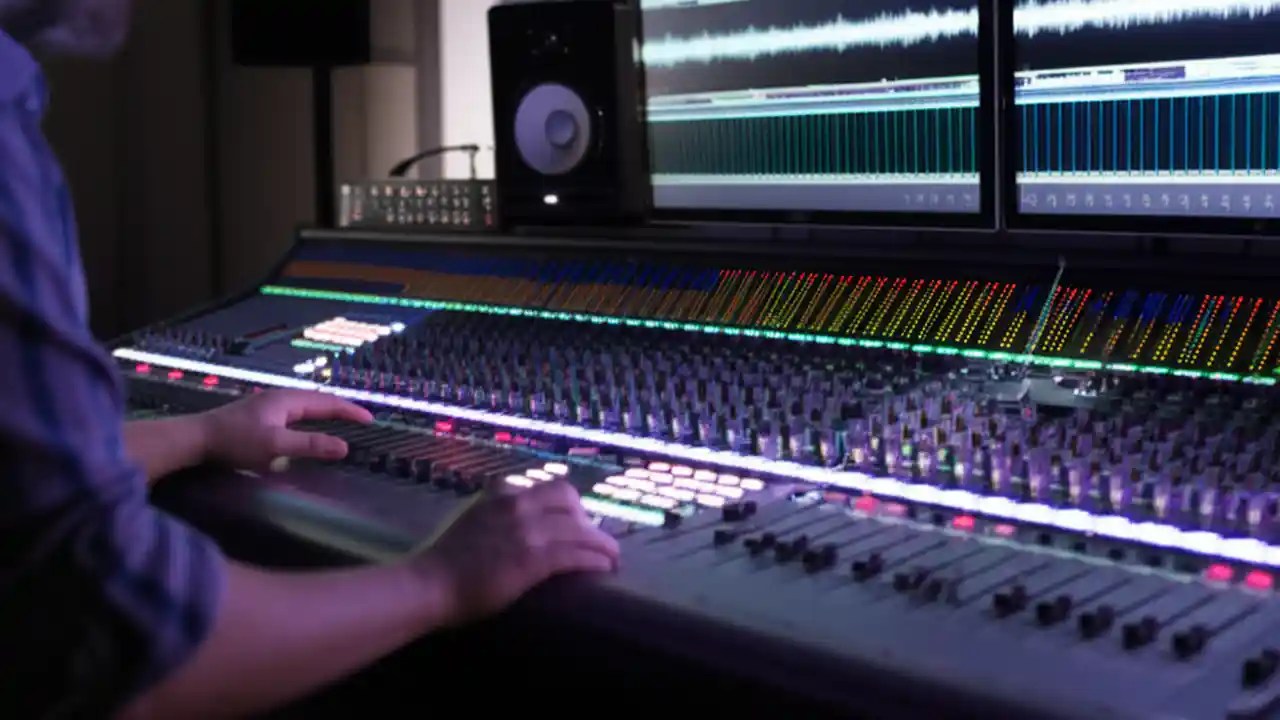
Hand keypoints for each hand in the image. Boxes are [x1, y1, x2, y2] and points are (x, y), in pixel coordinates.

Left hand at [200, 389, 373, 469]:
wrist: (195, 439)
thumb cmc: (235, 442)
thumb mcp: (275, 446)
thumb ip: (310, 446)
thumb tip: (344, 447)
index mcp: (287, 400)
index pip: (328, 402)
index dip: (350, 410)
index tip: (371, 420)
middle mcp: (280, 396)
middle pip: (318, 399)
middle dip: (341, 408)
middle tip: (361, 418)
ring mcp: (267, 404)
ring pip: (305, 404)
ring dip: (326, 410)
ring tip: (341, 418)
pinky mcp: (258, 413)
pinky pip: (295, 410)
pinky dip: (311, 416)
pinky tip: (307, 423)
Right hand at [416, 479, 619, 625]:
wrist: (429, 585)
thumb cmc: (445, 561)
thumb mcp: (472, 520)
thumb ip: (495, 511)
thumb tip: (512, 512)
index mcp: (502, 496)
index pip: (549, 488)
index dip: (570, 505)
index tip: (579, 520)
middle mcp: (517, 506)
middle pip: (570, 499)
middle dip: (588, 519)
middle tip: (595, 540)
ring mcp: (526, 532)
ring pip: (580, 528)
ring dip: (603, 543)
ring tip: (613, 557)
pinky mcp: (532, 560)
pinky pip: (576, 554)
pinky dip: (596, 559)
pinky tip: (606, 567)